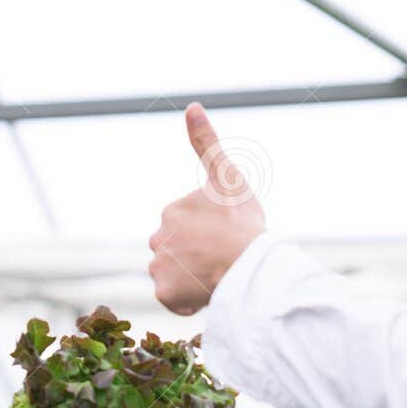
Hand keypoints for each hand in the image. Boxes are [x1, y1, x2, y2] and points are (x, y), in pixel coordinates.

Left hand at [148, 102, 265, 315]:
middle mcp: (158, 239)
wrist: (248, 264)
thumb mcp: (227, 177)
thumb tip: (191, 105)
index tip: (226, 238)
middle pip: (178, 255)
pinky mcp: (164, 294)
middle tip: (223, 261)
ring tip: (219, 278)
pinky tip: (209, 295)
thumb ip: (207, 143)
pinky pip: (175, 301)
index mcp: (171, 213)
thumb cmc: (243, 222)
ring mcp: (160, 268)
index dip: (210, 238)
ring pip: (177, 278)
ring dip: (193, 280)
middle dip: (197, 259)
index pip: (187, 231)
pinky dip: (189, 302)